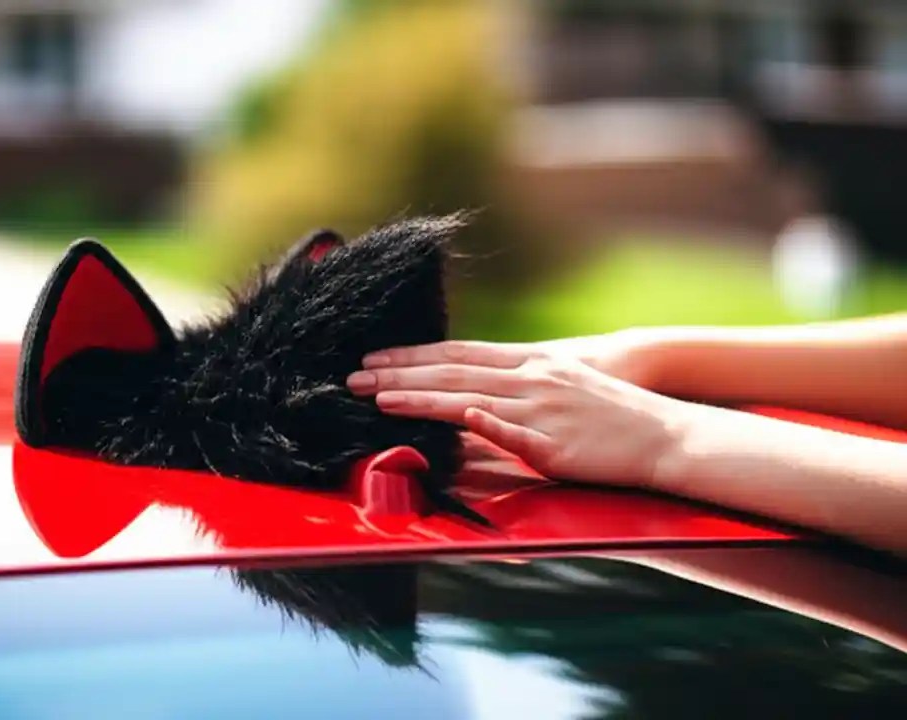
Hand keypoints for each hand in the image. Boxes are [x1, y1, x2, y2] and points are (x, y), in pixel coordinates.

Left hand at [348, 341, 693, 486]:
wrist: (663, 433)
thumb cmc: (609, 415)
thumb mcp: (557, 387)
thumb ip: (511, 389)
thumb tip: (466, 400)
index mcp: (528, 364)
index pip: (456, 355)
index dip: (411, 356)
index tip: (373, 358)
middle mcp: (529, 380)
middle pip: (450, 374)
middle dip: (398, 374)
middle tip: (353, 376)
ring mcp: (541, 410)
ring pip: (469, 398)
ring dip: (420, 397)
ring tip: (378, 398)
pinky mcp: (554, 444)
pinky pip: (514, 431)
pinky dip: (485, 422)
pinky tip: (457, 417)